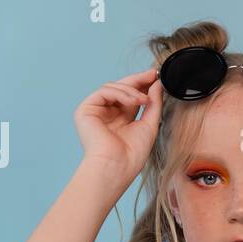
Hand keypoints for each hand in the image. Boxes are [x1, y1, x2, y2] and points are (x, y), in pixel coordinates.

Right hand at [73, 68, 163, 184]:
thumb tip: (157, 83)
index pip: (130, 96)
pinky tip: (134, 101)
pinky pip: (104, 92)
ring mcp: (95, 111)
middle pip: (121, 88)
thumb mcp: (149, 124)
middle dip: (138, 80)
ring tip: (145, 100)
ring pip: (113, 87)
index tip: (156, 76)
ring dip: (132, 90)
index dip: (142, 84)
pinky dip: (121, 93)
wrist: (117, 167)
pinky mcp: (85, 110)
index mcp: (120, 119)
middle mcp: (106, 114)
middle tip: (152, 74)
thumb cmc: (132, 154)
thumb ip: (154, 103)